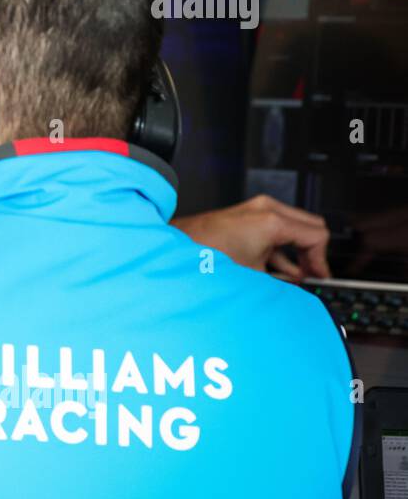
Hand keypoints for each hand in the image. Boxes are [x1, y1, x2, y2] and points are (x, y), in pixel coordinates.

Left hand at [172, 195, 330, 280]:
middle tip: (312, 276)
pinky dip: (280, 249)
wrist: (176, 248)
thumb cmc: (206, 256)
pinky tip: (277, 272)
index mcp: (272, 220)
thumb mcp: (253, 275)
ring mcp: (255, 210)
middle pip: (310, 227)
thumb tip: (299, 290)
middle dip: (313, 254)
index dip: (322, 261)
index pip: (317, 235)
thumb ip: (284, 280)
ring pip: (294, 229)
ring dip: (296, 253)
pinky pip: (275, 230)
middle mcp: (266, 209)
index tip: (320, 277)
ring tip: (294, 279)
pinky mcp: (245, 216)